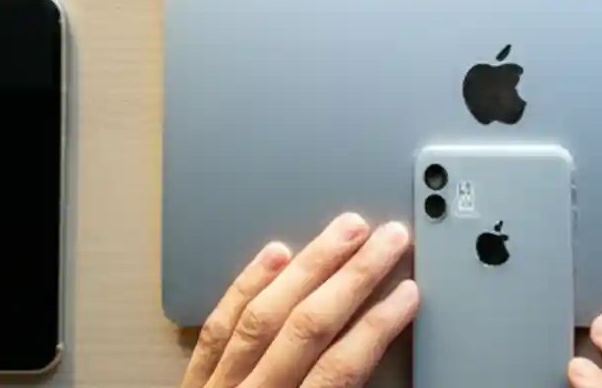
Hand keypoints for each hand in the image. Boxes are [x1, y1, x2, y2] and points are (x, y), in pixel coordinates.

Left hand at [180, 214, 417, 387]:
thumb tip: (394, 376)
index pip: (341, 369)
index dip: (379, 325)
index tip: (409, 294)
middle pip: (307, 327)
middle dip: (354, 276)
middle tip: (390, 240)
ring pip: (264, 314)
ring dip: (310, 265)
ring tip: (346, 229)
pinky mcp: (192, 384)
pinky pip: (219, 326)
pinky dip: (247, 285)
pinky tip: (276, 252)